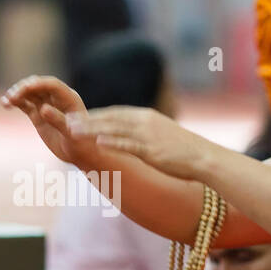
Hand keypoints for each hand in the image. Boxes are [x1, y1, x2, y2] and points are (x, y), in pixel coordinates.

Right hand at [1, 76, 100, 166]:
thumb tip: (43, 109)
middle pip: (38, 86)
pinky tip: (5, 103)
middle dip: (24, 88)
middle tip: (13, 96)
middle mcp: (57, 99)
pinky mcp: (38, 115)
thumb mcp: (71, 135)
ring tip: (7, 101)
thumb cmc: (82, 145)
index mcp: (69, 98)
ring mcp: (47, 106)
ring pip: (29, 93)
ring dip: (17, 94)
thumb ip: (59, 121)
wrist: (81, 155)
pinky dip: (15, 102)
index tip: (25, 87)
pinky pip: (25, 104)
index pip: (52, 85)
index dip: (38, 84)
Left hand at [65, 106, 212, 180]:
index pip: (115, 112)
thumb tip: (128, 134)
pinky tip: (98, 143)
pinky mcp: (152, 151)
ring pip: (114, 130)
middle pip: (110, 118)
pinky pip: (129, 145)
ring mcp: (148, 136)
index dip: (94, 114)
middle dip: (87, 119)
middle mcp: (145, 122)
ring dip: (92, 130)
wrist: (204, 157)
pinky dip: (113, 143)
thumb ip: (143, 132)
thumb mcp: (160, 134)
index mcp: (146, 116)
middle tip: (66, 120)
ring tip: (73, 131)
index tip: (77, 116)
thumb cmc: (183, 150)